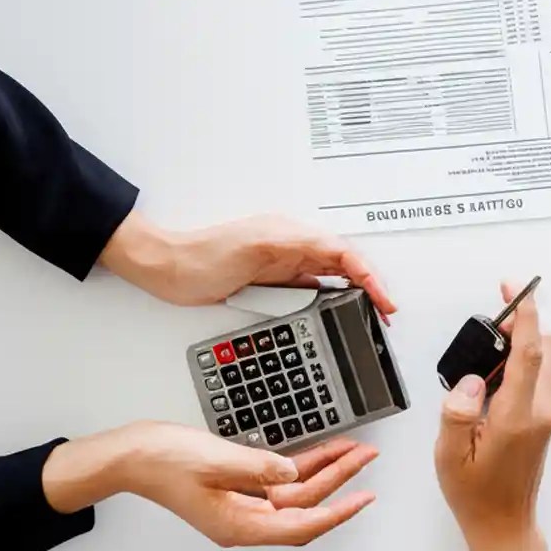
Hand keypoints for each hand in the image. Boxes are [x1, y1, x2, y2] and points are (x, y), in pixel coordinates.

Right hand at [44, 422, 378, 546]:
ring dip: (323, 471)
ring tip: (352, 452)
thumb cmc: (161, 460)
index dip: (337, 511)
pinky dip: (302, 467)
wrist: (130, 455)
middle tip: (366, 461)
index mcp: (239, 525)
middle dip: (338, 482)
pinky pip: (279, 481)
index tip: (364, 498)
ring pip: (295, 493)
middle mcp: (244, 520)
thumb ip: (259, 467)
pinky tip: (321, 452)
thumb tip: (293, 474)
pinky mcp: (237, 487)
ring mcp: (240, 505)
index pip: (302, 524)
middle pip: (304, 506)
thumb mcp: (216, 459)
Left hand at [99, 211, 396, 318]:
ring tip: (367, 315)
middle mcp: (291, 247)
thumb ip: (295, 249)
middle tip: (384, 313)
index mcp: (291, 235)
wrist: (167, 269)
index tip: (383, 300)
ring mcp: (282, 265)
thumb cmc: (199, 257)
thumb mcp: (255, 249)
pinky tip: (331, 314)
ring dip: (350, 295)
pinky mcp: (271, 282)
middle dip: (368, 288)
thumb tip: (329, 255)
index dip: (369, 276)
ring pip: (329, 279)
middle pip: (342, 266)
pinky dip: (325, 302)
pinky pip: (307, 291)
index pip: (343, 254)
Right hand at [435, 281, 550, 550]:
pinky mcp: (541, 422)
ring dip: (520, 345)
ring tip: (487, 346)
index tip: (516, 290)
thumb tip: (469, 381)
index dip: (524, 315)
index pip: (528, 353)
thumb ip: (457, 411)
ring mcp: (544, 417)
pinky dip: (519, 365)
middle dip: (522, 324)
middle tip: (495, 313)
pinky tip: (492, 375)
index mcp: (516, 417)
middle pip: (542, 350)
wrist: (504, 526)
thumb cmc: (477, 496)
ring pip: (542, 363)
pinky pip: (536, 380)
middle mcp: (539, 412)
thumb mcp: (449, 454)